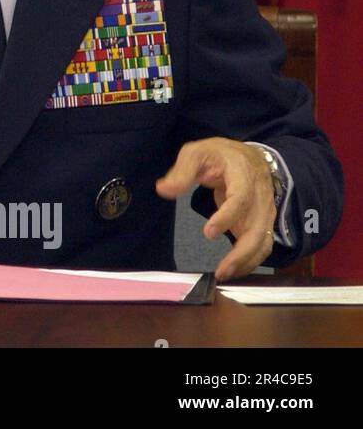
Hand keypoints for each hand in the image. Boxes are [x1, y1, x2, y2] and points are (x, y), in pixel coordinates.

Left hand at [156, 137, 277, 281]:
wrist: (248, 157)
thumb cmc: (220, 155)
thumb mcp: (197, 153)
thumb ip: (181, 171)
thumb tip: (163, 190)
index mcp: (243, 175)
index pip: (241, 198)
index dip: (227, 217)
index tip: (208, 232)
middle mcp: (260, 196)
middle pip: (258, 228)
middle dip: (241, 252)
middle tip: (221, 270)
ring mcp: (264, 211)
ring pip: (263, 241)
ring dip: (247, 261)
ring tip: (224, 275)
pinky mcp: (262, 223)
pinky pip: (262, 245)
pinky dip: (251, 261)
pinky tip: (233, 271)